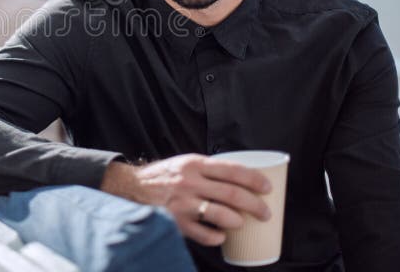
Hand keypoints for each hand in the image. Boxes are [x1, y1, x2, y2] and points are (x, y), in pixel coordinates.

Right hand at [101, 154, 271, 245]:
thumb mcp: (184, 164)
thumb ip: (208, 170)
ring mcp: (183, 203)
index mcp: (195, 164)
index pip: (233, 170)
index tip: (268, 188)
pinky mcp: (176, 221)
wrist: (131, 187)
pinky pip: (203, 233)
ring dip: (237, 220)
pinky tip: (221, 236)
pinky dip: (216, 236)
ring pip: (220, 214)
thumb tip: (239, 180)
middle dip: (255, 205)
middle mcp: (190, 181)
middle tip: (265, 213)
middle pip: (232, 194)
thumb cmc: (164, 176)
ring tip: (242, 223)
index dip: (255, 179)